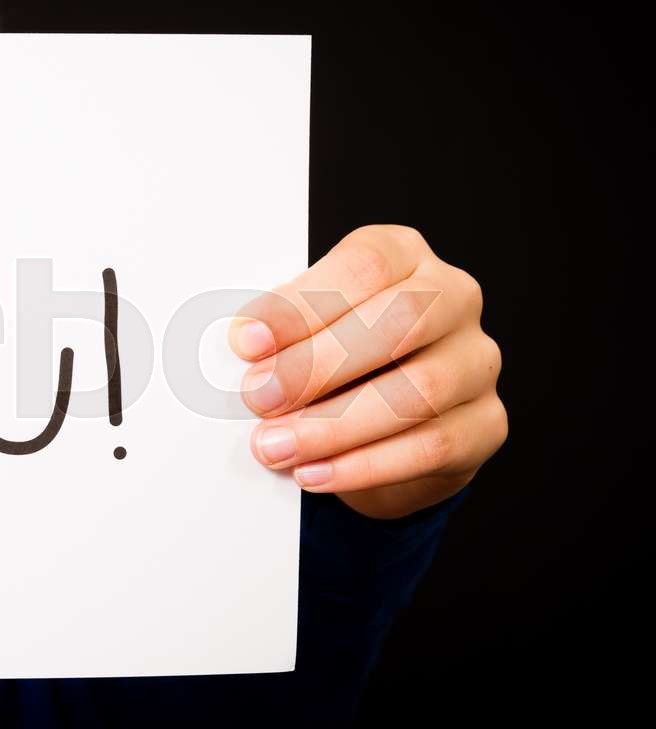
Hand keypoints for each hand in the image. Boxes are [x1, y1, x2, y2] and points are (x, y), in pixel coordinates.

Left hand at [230, 224, 506, 518]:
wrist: (383, 424)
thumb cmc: (336, 360)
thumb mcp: (304, 332)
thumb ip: (280, 333)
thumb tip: (242, 350)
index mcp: (405, 256)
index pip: (364, 266)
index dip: (303, 305)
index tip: (247, 342)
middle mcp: (452, 298)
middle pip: (399, 322)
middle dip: (317, 365)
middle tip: (259, 398)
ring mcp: (476, 361)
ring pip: (418, 391)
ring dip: (334, 425)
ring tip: (275, 446)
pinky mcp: (486, 423)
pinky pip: (431, 446)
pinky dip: (364, 465)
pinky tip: (314, 472)